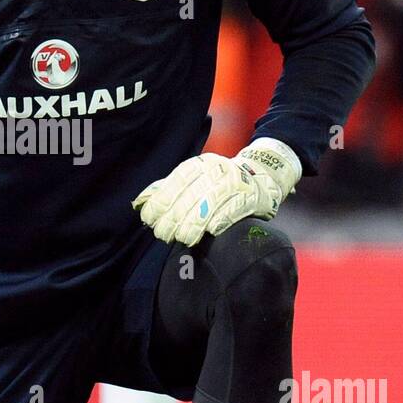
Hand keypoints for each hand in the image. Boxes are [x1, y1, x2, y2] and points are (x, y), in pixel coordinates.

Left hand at [132, 138, 301, 245]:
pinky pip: (232, 210)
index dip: (161, 200)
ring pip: (209, 203)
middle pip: (190, 196)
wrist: (261, 176)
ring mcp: (235, 182)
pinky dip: (219, 221)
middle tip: (163, 234)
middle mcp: (217, 170)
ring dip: (193, 224)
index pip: (176, 181)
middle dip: (173, 218)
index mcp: (200, 164)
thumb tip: (141, 203)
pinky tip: (209, 232)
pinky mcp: (250, 196)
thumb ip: (169, 189)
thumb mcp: (194, 179)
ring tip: (182, 238)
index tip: (149, 218)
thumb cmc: (219, 182)